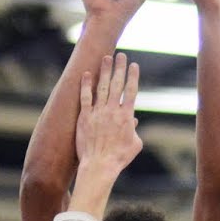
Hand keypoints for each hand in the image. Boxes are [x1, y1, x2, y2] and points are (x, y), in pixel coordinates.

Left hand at [76, 52, 142, 172]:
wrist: (99, 165)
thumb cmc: (119, 158)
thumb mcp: (134, 145)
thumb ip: (134, 131)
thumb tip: (132, 122)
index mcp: (126, 116)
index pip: (131, 91)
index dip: (133, 76)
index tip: (134, 65)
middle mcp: (112, 111)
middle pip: (117, 84)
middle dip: (120, 68)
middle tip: (121, 55)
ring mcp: (98, 112)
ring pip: (102, 87)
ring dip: (104, 71)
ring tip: (106, 58)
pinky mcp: (85, 117)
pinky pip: (85, 97)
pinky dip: (85, 85)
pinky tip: (86, 74)